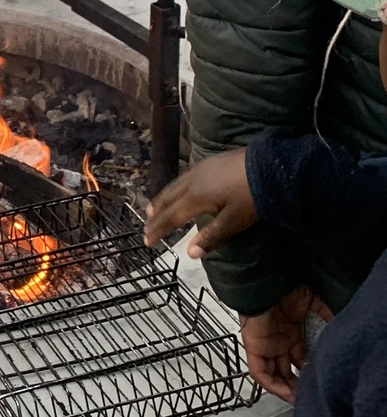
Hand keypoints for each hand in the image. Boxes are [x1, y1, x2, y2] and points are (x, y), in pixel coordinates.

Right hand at [143, 149, 257, 257]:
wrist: (270, 165)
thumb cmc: (252, 196)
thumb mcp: (234, 221)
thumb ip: (211, 236)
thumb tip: (190, 254)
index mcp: (195, 198)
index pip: (171, 217)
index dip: (158, 230)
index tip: (146, 242)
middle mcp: (191, 182)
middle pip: (167, 200)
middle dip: (155, 215)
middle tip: (146, 227)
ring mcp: (199, 169)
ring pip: (173, 186)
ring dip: (161, 200)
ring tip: (153, 208)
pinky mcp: (209, 162)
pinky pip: (182, 178)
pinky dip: (173, 188)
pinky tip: (178, 190)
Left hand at [240, 285, 332, 402]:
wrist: (269, 280)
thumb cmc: (288, 286)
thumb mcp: (315, 305)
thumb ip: (328, 318)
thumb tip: (340, 331)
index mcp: (291, 331)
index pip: (299, 359)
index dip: (308, 372)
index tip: (319, 382)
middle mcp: (278, 341)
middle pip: (286, 370)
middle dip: (298, 385)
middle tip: (309, 397)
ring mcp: (265, 345)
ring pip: (273, 375)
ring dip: (286, 389)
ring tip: (299, 400)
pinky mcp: (254, 348)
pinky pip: (260, 373)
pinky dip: (272, 385)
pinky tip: (286, 393)